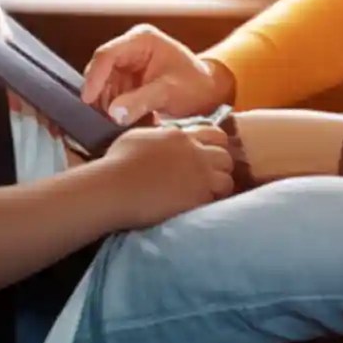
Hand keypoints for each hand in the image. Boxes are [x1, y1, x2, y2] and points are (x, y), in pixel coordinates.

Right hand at [82, 24, 234, 125]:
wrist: (209, 91)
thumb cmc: (195, 84)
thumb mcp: (169, 91)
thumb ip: (141, 100)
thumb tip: (114, 114)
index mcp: (141, 40)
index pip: (107, 55)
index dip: (95, 77)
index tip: (88, 99)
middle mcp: (131, 48)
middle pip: (101, 69)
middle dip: (100, 93)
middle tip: (102, 116)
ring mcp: (128, 63)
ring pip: (104, 83)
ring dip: (107, 102)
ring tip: (117, 120)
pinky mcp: (128, 78)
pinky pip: (112, 92)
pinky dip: (115, 106)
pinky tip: (122, 119)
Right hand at [99, 125, 234, 229]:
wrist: (115, 188)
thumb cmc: (117, 162)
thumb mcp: (137, 137)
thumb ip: (158, 136)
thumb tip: (162, 136)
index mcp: (181, 136)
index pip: (216, 135)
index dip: (214, 147)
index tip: (204, 157)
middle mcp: (195, 154)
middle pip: (226, 158)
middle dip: (219, 168)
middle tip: (206, 178)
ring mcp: (199, 178)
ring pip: (227, 181)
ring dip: (218, 188)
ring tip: (202, 195)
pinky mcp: (198, 200)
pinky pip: (216, 201)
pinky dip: (209, 204)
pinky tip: (196, 207)